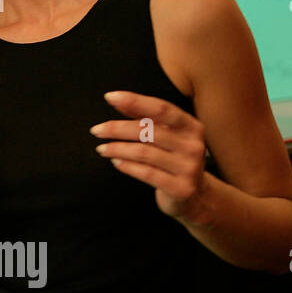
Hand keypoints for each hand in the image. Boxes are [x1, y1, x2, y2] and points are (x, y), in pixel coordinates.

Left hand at [92, 90, 209, 222]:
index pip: (161, 108)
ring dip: (117, 148)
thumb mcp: (165, 135)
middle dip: (117, 128)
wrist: (195, 195)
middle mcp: (193, 146)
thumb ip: (143, 117)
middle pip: (148, 131)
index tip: (109, 97)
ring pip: (144, 153)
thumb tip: (116, 99)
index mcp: (191, 127)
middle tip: (96, 130)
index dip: (135, 101)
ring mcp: (189, 168)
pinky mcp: (180, 188)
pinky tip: (115, 161)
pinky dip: (127, 166)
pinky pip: (146, 173)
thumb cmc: (173, 158)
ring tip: (102, 148)